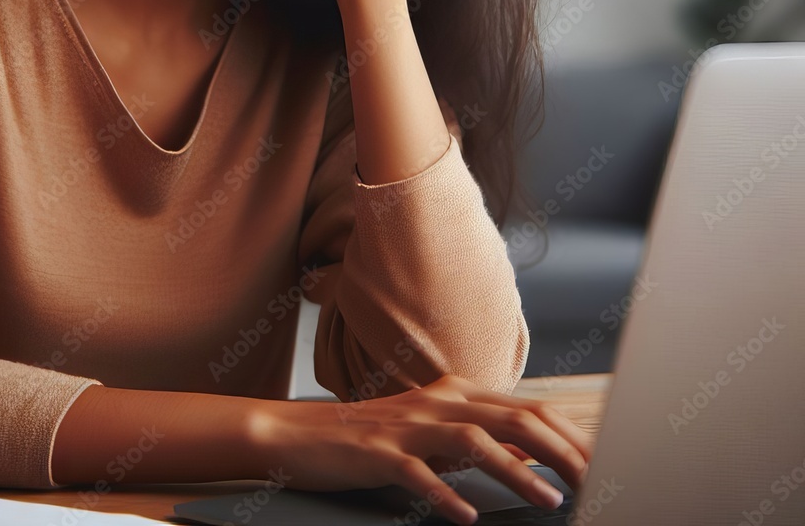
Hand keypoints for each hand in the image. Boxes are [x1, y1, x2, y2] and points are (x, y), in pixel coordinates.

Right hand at [252, 373, 591, 524]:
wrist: (303, 433)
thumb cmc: (374, 437)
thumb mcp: (434, 431)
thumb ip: (481, 434)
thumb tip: (536, 449)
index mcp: (455, 393)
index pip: (527, 408)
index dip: (570, 436)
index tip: (603, 464)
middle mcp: (437, 402)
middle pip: (512, 417)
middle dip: (562, 450)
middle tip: (597, 483)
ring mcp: (408, 426)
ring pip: (473, 439)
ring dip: (516, 470)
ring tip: (551, 500)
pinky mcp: (379, 452)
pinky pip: (417, 473)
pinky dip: (444, 493)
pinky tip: (465, 515)